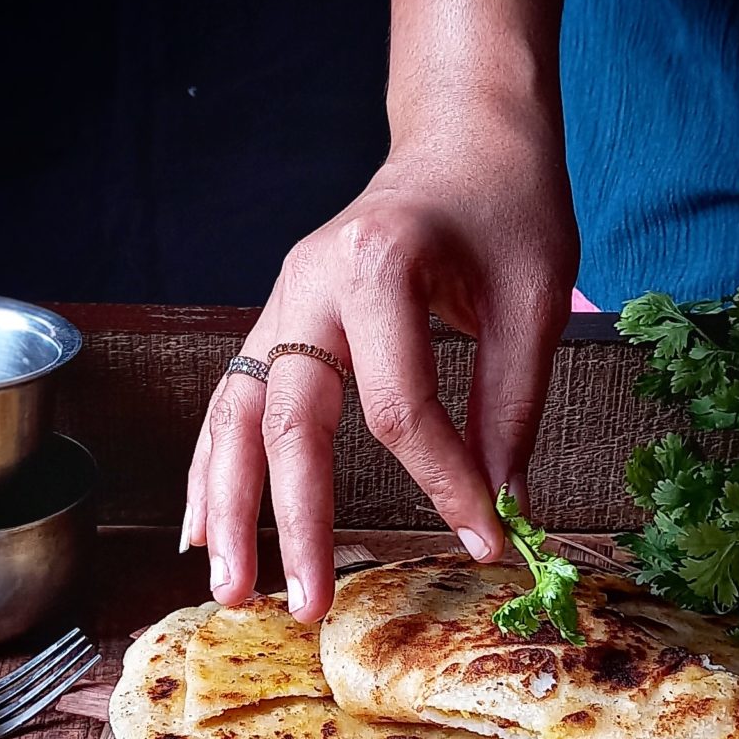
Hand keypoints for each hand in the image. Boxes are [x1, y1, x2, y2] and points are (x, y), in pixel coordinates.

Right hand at [184, 110, 577, 619]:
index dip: (444, 484)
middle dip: (293, 522)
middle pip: (289, 421)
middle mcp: (311, 282)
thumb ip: (513, 403)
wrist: (463, 131)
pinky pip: (232, 399)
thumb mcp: (536, 293)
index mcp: (380, 266)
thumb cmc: (506, 200)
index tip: (486, 541)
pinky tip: (202, 531)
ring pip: (236, 415)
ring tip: (229, 589)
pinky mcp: (279, 316)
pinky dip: (213, 466)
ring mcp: (283, 298)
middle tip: (305, 607)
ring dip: (227, 506)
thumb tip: (502, 507)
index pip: (399, 408)